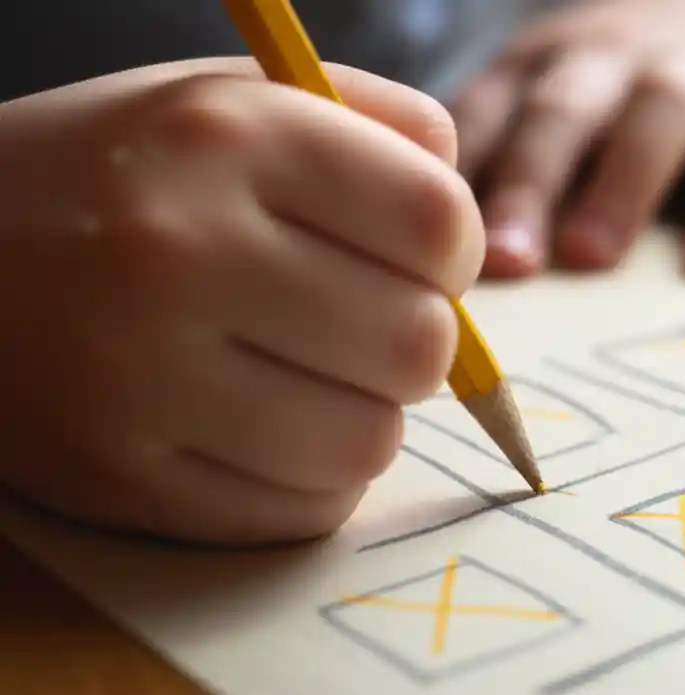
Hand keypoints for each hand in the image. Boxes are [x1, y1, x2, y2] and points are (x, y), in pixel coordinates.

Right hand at [0, 59, 482, 544]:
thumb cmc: (122, 174)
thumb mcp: (233, 98)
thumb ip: (374, 123)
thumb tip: (467, 219)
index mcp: (224, 138)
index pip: (437, 224)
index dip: (454, 249)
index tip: (420, 255)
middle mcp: (178, 254)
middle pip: (417, 345)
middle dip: (418, 337)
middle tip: (365, 320)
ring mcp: (141, 379)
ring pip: (369, 442)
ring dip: (367, 414)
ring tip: (311, 375)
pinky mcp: (121, 478)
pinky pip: (301, 510)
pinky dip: (309, 476)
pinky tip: (263, 425)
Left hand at [452, 0, 684, 277]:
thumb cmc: (633, 84)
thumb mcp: (559, 91)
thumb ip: (508, 162)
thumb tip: (434, 278)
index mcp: (541, 68)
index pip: (483, 116)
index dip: (450, 180)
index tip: (420, 247)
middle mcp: (609, 63)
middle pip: (559, 115)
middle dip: (525, 185)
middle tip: (502, 262)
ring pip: (654, 121)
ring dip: (618, 188)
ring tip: (590, 256)